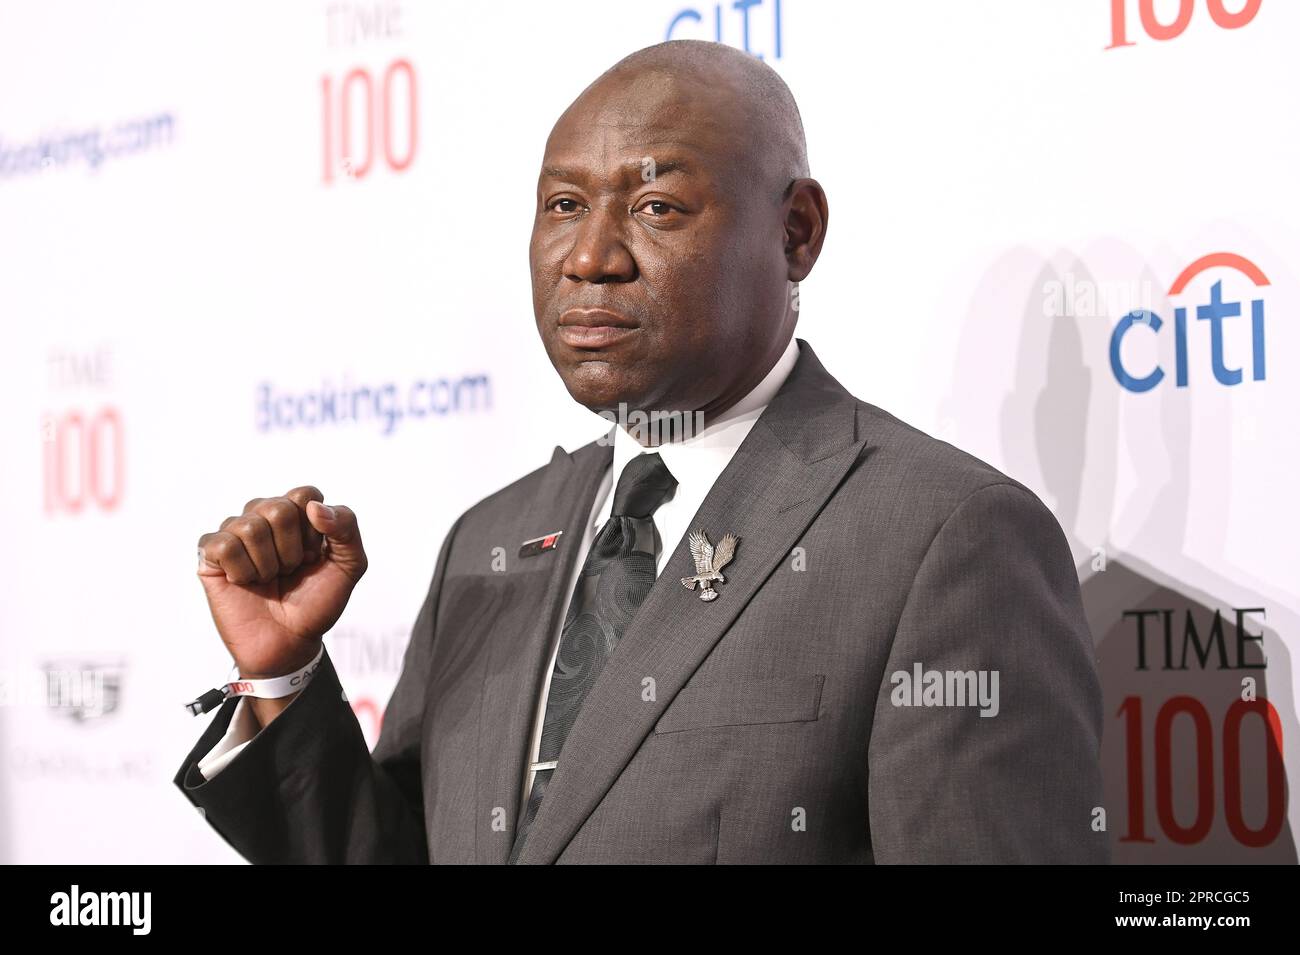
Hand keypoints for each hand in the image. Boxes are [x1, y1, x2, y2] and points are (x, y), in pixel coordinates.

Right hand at [196, 485, 367, 678]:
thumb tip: (313, 507)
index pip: (305, 494)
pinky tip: (245, 582)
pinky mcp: (210, 552)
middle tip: (289, 570)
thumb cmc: (317, 602)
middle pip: (278, 509)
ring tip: (268, 578)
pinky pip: (224, 545)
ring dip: (267, 565)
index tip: (315, 557)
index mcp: (297, 512)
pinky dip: (242, 571)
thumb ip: (347, 527)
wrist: (289, 642)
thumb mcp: (350, 565)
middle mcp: (264, 514)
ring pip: (250, 527)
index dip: (314, 532)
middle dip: (291, 551)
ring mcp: (235, 531)